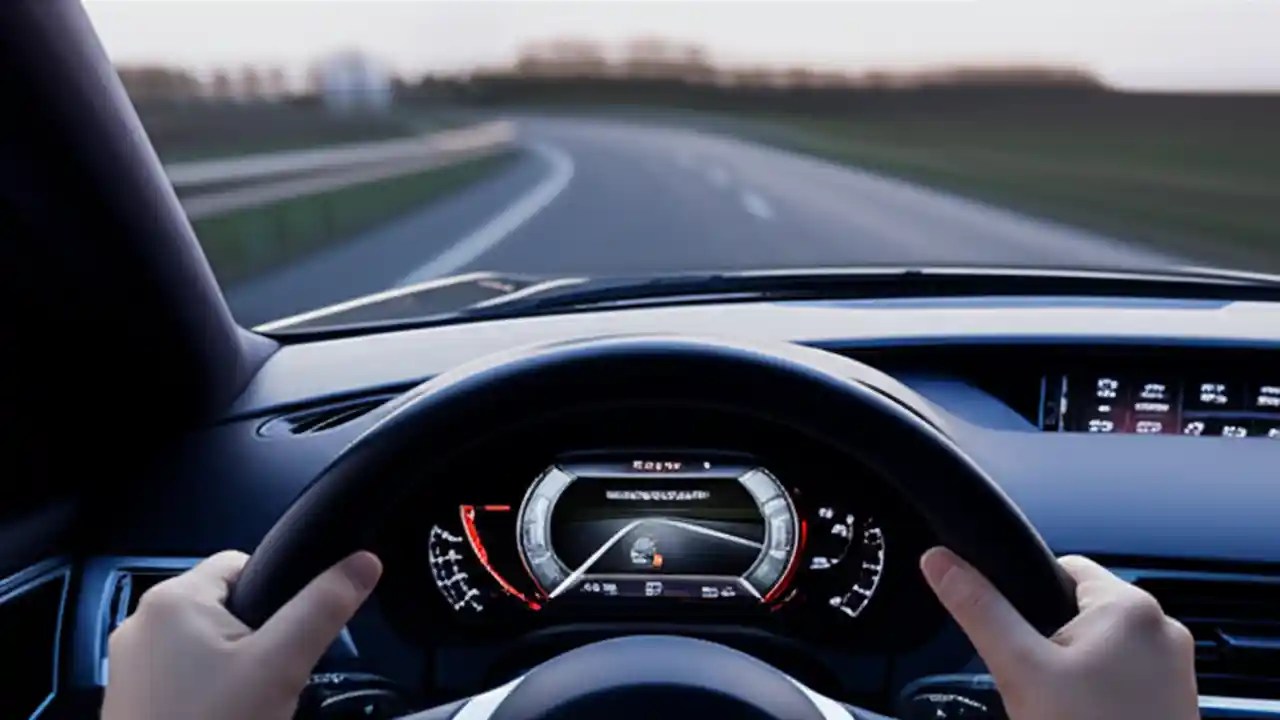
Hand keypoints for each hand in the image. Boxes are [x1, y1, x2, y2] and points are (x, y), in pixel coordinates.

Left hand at [102, 549, 382, 719]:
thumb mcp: (281, 666)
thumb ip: (323, 608)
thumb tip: (365, 561)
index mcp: (173, 598)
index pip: (242, 564)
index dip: (277, 596)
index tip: (288, 641)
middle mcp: (140, 621)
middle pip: (225, 607)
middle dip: (256, 639)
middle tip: (271, 681)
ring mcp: (129, 663)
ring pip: (205, 643)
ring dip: (233, 666)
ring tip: (246, 704)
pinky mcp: (127, 697)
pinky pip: (182, 673)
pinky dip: (206, 688)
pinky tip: (219, 718)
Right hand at [920, 548, 1198, 719]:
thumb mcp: (1020, 670)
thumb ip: (979, 609)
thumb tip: (941, 562)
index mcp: (1130, 606)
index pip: (1064, 567)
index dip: (1029, 598)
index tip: (1021, 640)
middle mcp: (1164, 629)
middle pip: (1081, 610)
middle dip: (1053, 641)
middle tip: (1043, 686)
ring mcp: (1176, 668)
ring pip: (1102, 647)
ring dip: (1077, 669)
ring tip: (1066, 708)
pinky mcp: (1177, 699)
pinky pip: (1125, 675)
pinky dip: (1101, 691)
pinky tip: (1087, 718)